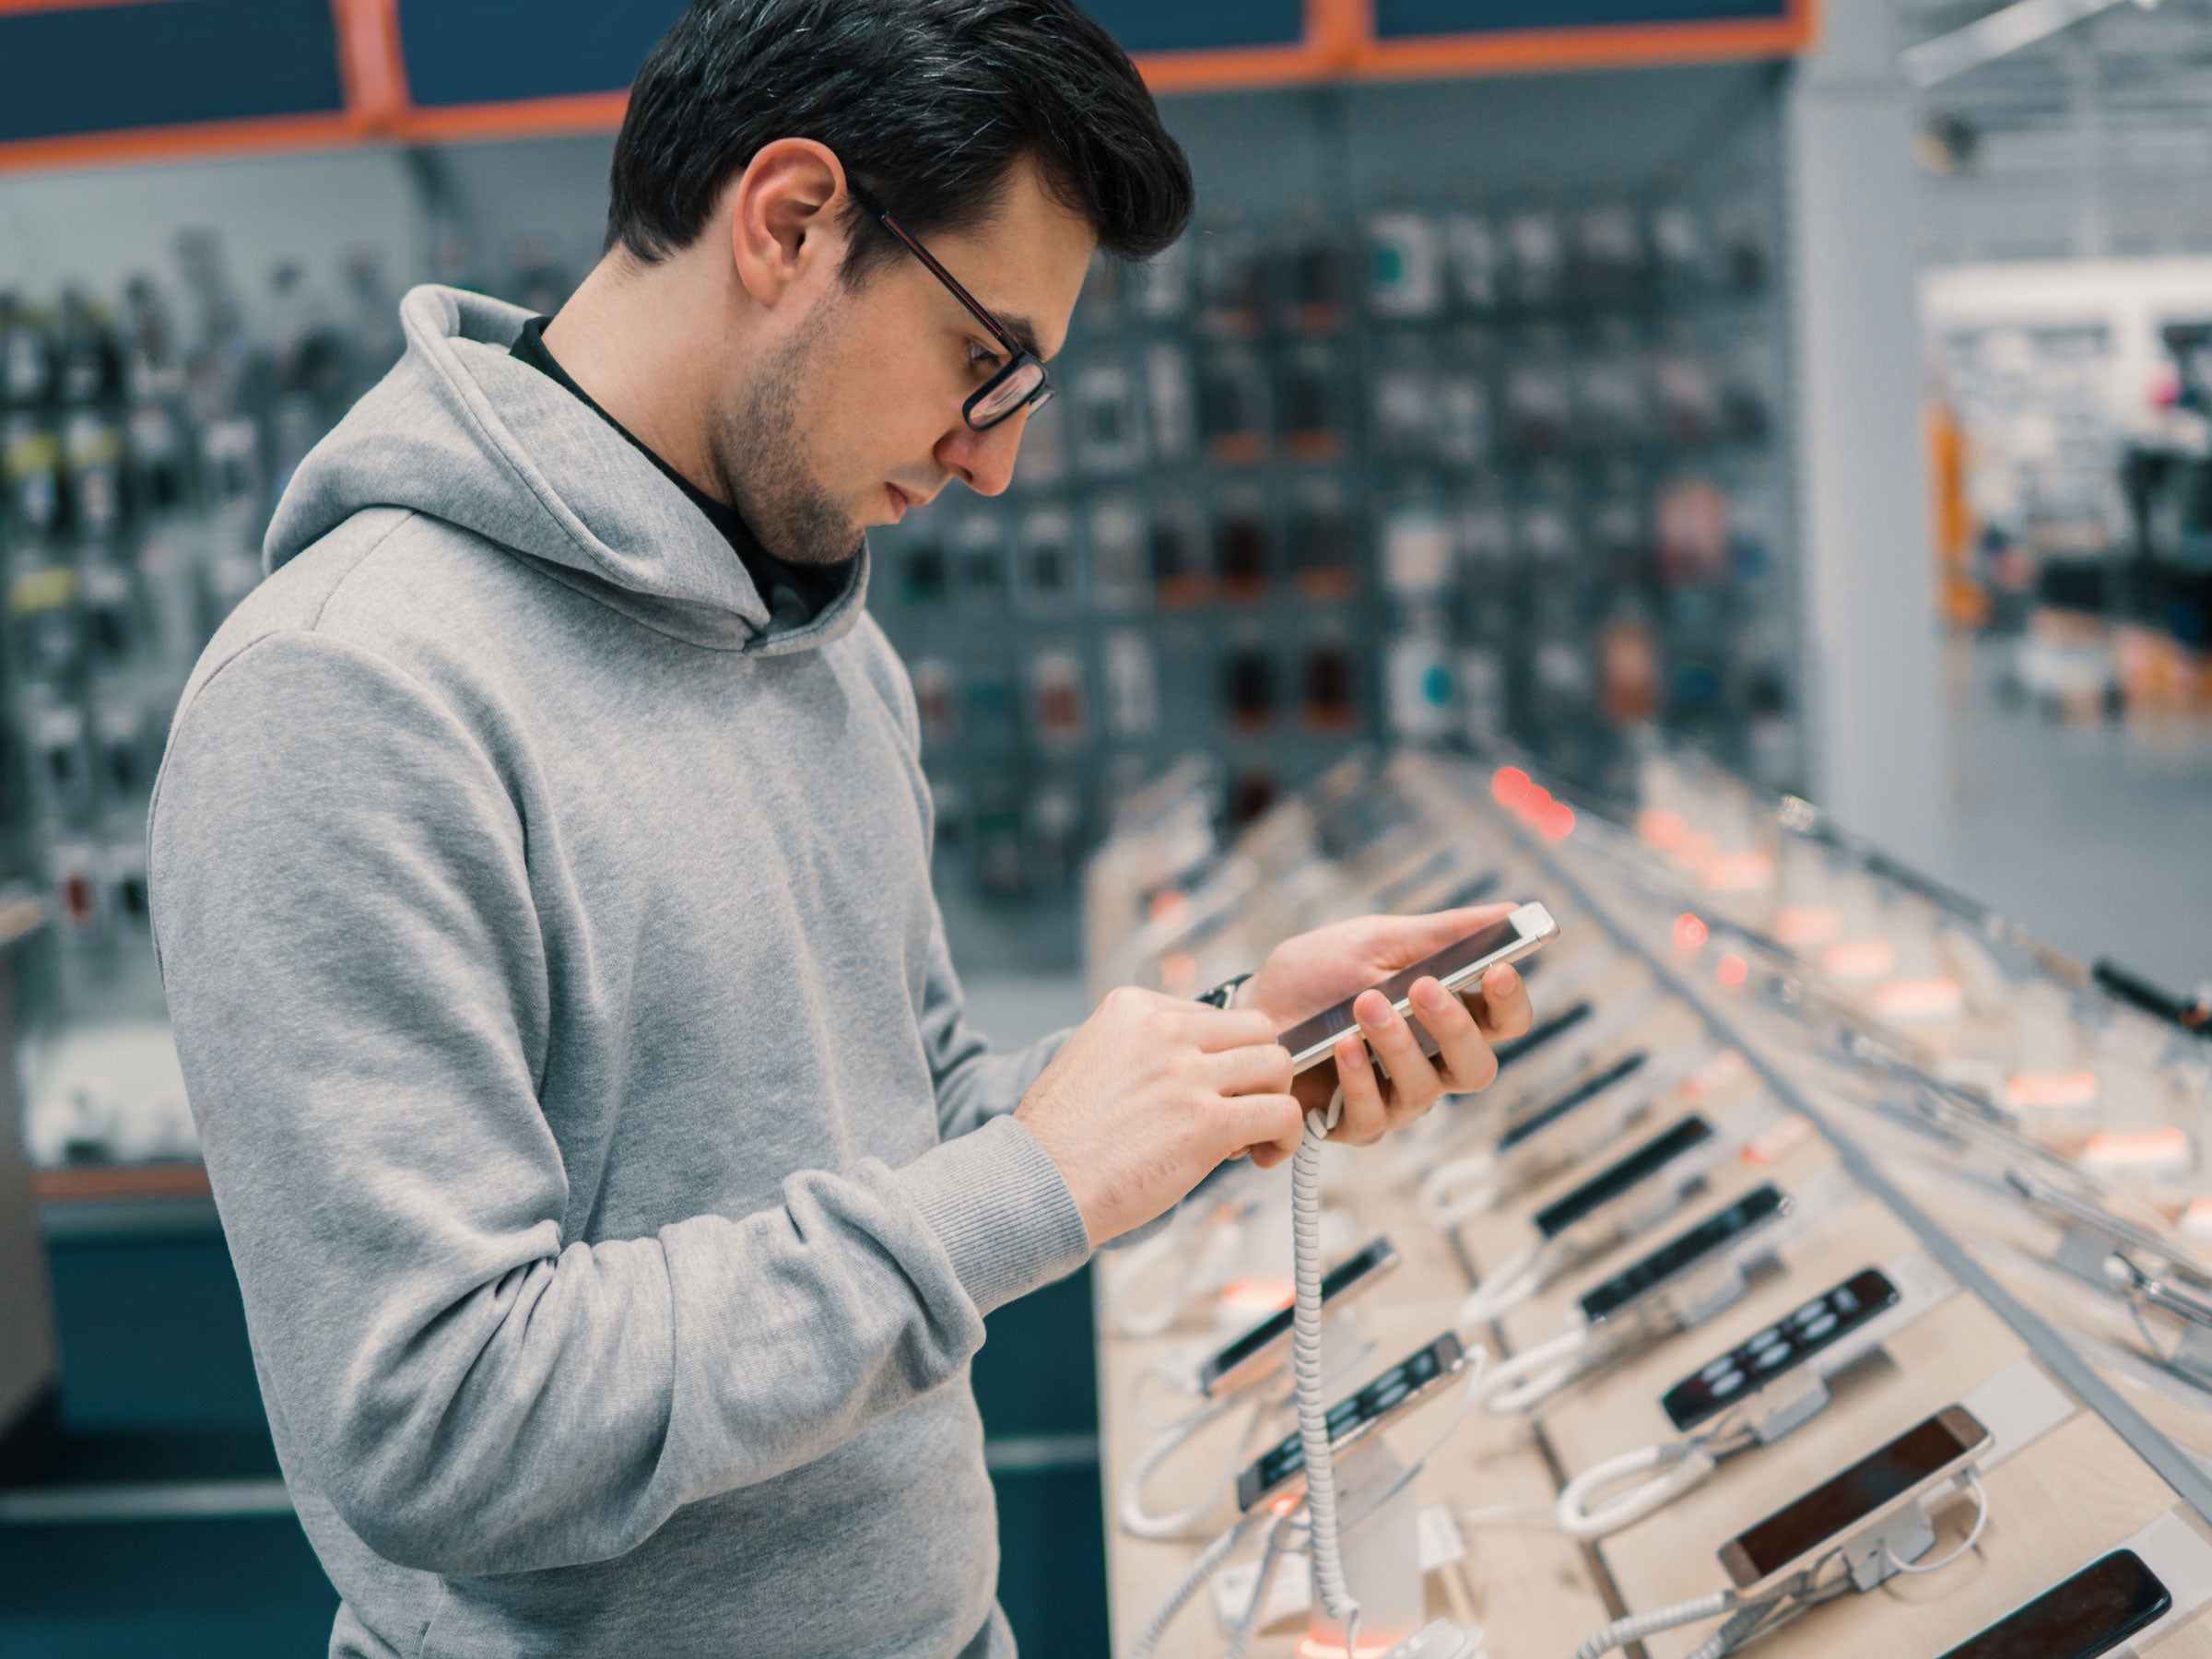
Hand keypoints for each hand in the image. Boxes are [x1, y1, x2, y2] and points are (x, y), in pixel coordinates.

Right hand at [1015, 987, 1302, 1246]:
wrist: (1037, 1185)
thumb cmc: (1061, 1139)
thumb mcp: (1093, 1059)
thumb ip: (1145, 1050)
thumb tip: (1201, 1066)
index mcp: (1133, 1007)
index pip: (1215, 1014)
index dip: (1222, 1057)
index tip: (1208, 1092)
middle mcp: (1163, 1029)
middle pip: (1257, 1030)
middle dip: (1257, 1072)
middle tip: (1239, 1111)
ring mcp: (1186, 1072)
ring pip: (1277, 1064)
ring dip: (1274, 1100)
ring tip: (1252, 1136)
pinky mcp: (1207, 1121)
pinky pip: (1282, 1112)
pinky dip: (1286, 1136)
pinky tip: (1262, 1155)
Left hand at [1241, 903, 1536, 1145]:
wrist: (1249, 1008)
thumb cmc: (1316, 975)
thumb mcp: (1376, 941)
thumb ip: (1441, 934)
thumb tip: (1512, 911)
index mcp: (1445, 1017)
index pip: (1502, 1022)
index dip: (1510, 1001)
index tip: (1498, 970)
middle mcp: (1430, 1065)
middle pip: (1476, 1068)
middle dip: (1454, 1027)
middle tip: (1423, 988)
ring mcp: (1394, 1099)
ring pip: (1424, 1092)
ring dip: (1397, 1044)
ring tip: (1364, 1004)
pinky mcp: (1352, 1124)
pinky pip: (1373, 1118)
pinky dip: (1360, 1081)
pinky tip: (1344, 1047)